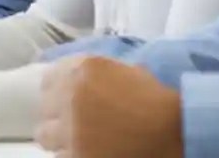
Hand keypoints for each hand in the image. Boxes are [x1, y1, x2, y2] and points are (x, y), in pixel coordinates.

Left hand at [36, 56, 183, 157]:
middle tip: (74, 123)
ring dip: (61, 138)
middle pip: (45, 108)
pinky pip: (60, 156)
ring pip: (47, 136)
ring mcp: (69, 129)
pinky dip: (71, 155)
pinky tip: (87, 153)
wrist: (174, 131)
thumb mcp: (129, 71)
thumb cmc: (159, 100)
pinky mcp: (75, 156)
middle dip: (57, 114)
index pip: (48, 79)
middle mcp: (69, 96)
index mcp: (82, 69)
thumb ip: (102, 71)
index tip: (65, 100)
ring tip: (79, 141)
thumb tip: (88, 77)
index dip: (56, 91)